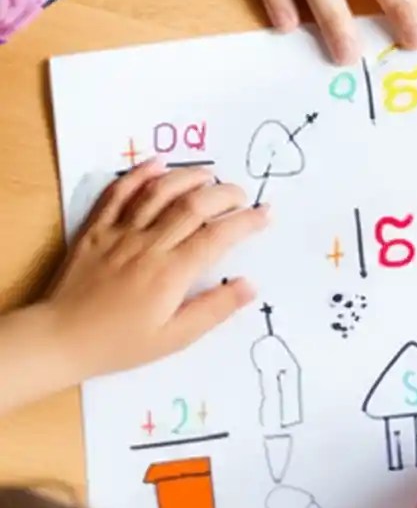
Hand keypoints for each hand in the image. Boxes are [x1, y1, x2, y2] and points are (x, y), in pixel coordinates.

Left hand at [44, 159, 268, 377]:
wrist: (59, 340)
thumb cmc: (120, 343)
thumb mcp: (174, 338)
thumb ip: (213, 309)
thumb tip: (249, 285)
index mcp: (171, 273)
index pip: (218, 237)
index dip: (246, 222)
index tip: (265, 214)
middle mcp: (148, 246)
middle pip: (194, 206)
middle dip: (225, 194)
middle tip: (242, 195)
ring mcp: (119, 234)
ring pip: (159, 192)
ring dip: (188, 177)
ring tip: (209, 176)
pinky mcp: (95, 229)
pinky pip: (117, 194)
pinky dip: (138, 175)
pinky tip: (158, 164)